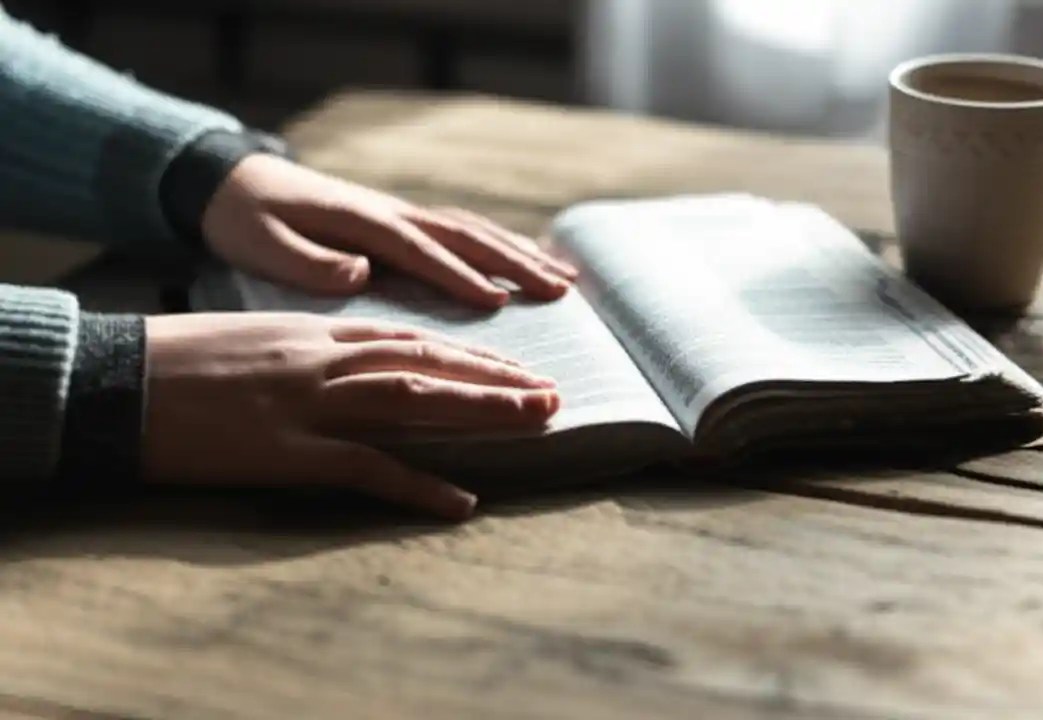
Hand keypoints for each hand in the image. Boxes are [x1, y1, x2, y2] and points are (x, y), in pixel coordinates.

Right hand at [143, 313, 560, 519]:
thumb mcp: (263, 337)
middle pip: (429, 363)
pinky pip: (365, 469)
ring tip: (538, 421)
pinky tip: (460, 502)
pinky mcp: (286, 451)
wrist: (117, 381)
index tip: (519, 367)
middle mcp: (326, 360)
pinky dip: (416, 485)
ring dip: (481, 411)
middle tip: (555, 394)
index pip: (414, 339)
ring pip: (413, 402)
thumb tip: (367, 362)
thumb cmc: (185, 362)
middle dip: (497, 377)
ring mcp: (309, 404)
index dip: (472, 354)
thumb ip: (319, 348)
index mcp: (319, 331)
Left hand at [201, 154, 577, 307]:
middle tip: (560, 292)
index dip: (458, 275)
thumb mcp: (260, 243)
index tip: (497, 302)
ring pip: (474, 231)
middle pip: (465, 236)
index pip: (419, 250)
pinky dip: (502, 245)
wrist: (235, 182)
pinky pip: (463, 232)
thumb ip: (308, 261)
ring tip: (567, 280)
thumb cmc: (246, 221)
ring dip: (522, 254)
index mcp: (361, 222)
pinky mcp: (405, 223)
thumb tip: (361, 271)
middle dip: (516, 263)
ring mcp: (403, 214)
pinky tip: (531, 261)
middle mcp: (393, 213)